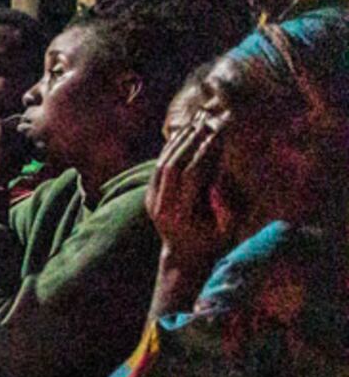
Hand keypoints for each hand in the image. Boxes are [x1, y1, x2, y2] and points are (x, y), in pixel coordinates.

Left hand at [145, 116, 227, 268]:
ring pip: (162, 164)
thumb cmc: (214, 241)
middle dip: (191, 141)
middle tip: (206, 121)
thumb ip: (226, 207)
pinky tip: (181, 136)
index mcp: (183, 214)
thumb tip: (218, 182)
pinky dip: (169, 150)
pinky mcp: (149, 197)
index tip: (219, 134)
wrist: (184, 255)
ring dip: (178, 142)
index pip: (193, 174)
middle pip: (174, 165)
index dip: (206, 152)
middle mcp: (163, 207)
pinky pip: (157, 169)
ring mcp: (152, 202)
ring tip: (195, 123)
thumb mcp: (228, 229)